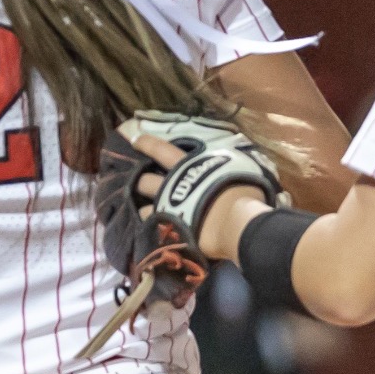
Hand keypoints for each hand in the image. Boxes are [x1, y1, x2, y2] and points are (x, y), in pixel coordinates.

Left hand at [130, 134, 274, 261]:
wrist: (235, 221)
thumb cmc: (240, 189)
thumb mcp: (238, 165)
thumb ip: (228, 162)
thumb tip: (230, 159)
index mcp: (187, 166)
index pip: (161, 150)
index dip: (147, 144)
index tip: (134, 140)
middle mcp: (171, 185)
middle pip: (144, 180)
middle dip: (138, 180)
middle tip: (134, 182)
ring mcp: (166, 208)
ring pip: (143, 208)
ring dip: (143, 209)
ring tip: (143, 212)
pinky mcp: (168, 230)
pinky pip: (153, 229)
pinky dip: (153, 230)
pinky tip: (154, 233)